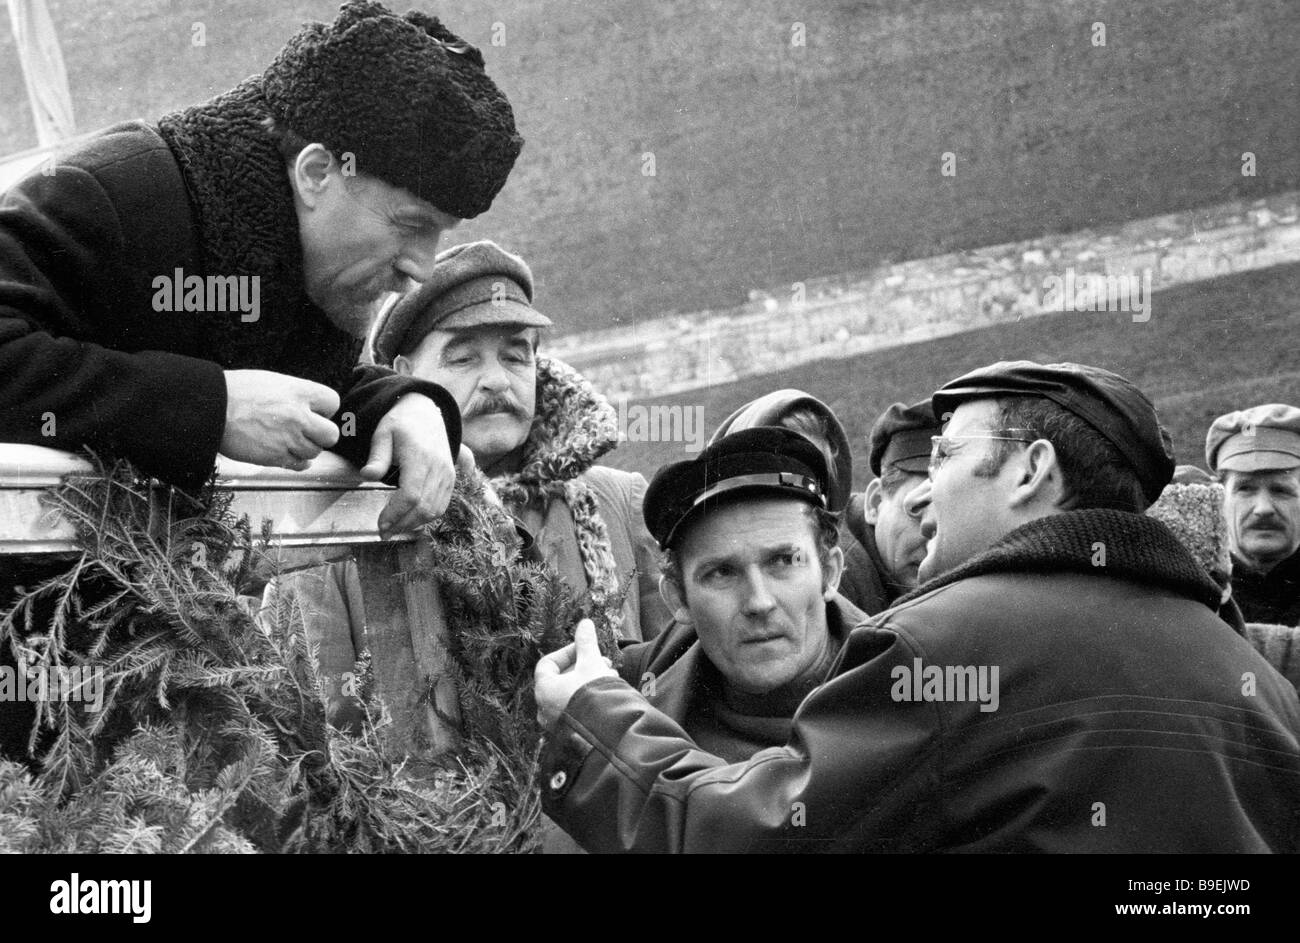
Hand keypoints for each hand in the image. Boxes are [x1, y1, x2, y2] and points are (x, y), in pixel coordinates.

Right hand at [221, 370, 339, 469]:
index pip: (332, 402)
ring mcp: (288, 438)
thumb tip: (310, 406)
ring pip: (315, 451)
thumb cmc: (235, 392)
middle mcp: (298, 415)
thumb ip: (295, 394)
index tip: (315, 412)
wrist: (210, 409)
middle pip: (331, 434)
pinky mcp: (276, 456)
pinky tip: (286, 452)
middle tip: (308, 431)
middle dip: (322, 434)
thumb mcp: (272, 382)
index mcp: (298, 391)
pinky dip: (296, 461)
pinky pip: (300, 464)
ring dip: (306, 448)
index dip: (324, 409)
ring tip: (289, 440)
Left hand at [359, 393, 455, 536]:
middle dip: (402, 523)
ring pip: (434, 510)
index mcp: (420, 457)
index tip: (380, 523)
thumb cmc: (401, 424)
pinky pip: (441, 506)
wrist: (427, 414)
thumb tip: (366, 475)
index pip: (411, 495)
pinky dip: (426, 517)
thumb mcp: (383, 434)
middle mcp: (438, 468)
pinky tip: (410, 520)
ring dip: (414, 523)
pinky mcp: (451, 479)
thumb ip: (377, 456)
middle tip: (384, 532)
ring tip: (394, 528)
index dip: (396, 513)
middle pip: (423, 507)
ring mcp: (447, 475)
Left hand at [534, 619, 616, 729]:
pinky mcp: (570, 732)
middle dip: (584, 665)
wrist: (605, 734)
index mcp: (544, 689)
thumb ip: (586, 643)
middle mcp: (545, 708)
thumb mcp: (591, 663)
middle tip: (603, 661)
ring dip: (589, 680)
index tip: (584, 648)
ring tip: (611, 676)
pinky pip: (577, 708)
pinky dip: (589, 697)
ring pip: (571, 693)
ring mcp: (556, 722)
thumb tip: (585, 623)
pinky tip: (608, 693)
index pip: (547, 663)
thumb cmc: (593, 695)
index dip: (566, 652)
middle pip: (560, 678)